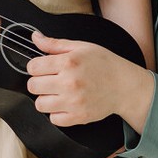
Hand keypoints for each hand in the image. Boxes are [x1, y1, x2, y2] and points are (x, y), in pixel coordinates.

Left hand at [26, 32, 142, 126]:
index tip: (43, 68)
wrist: (125, 85)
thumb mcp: (81, 47)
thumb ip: (55, 44)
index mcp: (68, 62)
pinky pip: (53, 119)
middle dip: (39, 82)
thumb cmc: (105, 64)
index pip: (32, 67)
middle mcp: (70, 83)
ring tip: (58, 93)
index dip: (36, 66)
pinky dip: (57, 113)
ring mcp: (74, 102)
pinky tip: (66, 103)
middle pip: (32, 86)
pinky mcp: (78, 117)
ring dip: (46, 98)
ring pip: (40, 104)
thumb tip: (35, 38)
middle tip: (51, 80)